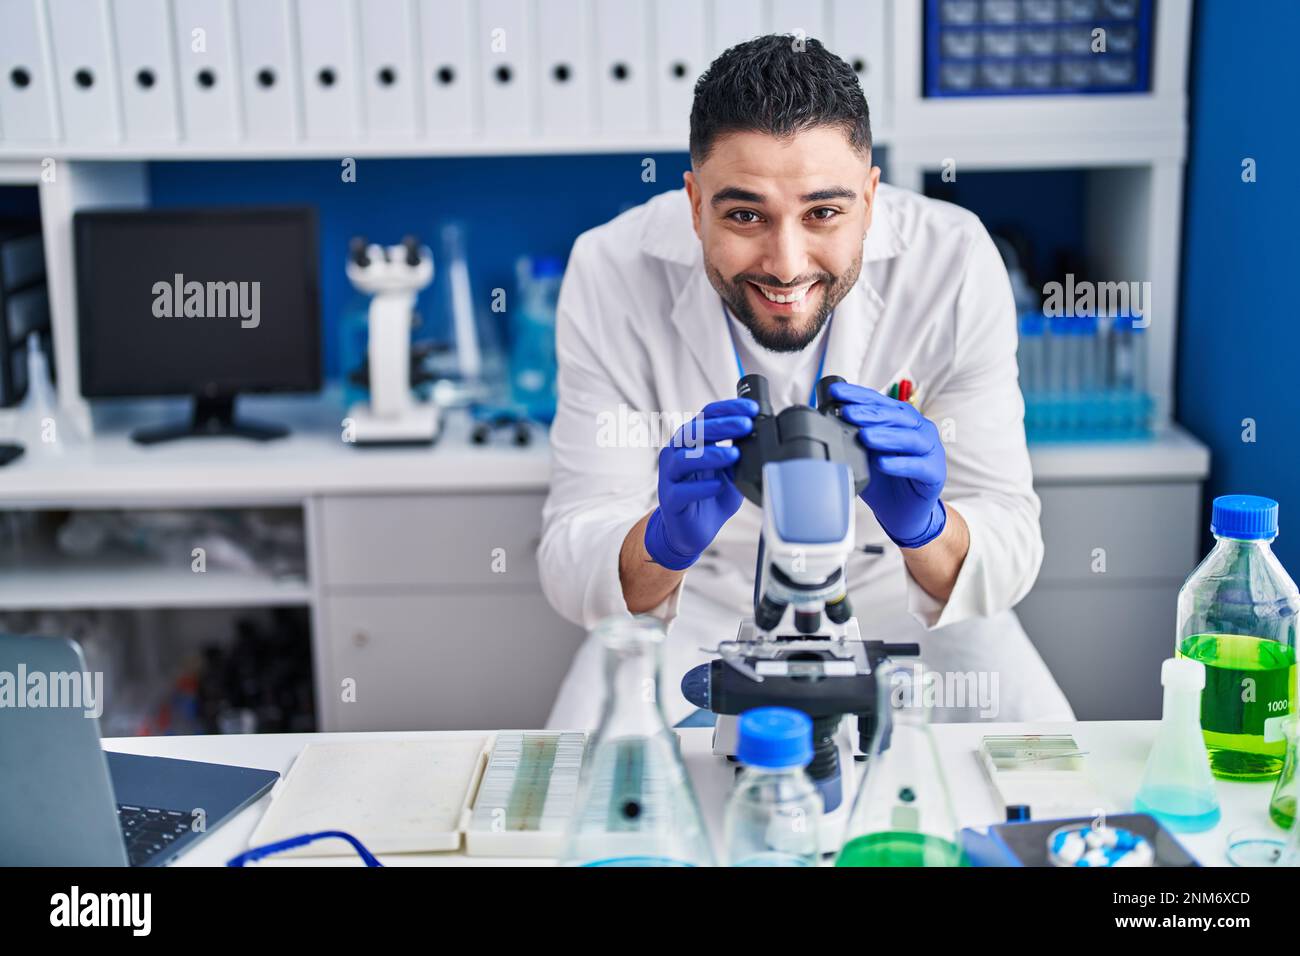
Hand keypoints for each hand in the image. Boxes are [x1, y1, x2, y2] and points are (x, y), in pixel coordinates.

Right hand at [643, 398, 757, 569]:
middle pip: (693, 431)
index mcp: (691, 442)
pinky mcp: (669, 500)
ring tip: (734, 455)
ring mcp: (670, 477)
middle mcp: (677, 454)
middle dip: (721, 426)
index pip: (707, 416)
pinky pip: (681, 490)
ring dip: (710, 454)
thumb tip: (761, 439)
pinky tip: (717, 486)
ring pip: (683, 459)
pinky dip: (700, 487)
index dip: (728, 409)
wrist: (692, 530)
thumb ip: (741, 456)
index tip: (752, 410)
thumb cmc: (710, 496)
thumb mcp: (731, 472)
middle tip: (745, 425)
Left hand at [828, 382, 947, 547]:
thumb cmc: (884, 479)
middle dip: (870, 413)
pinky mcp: (935, 473)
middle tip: (848, 412)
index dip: (857, 395)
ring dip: (885, 436)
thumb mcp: (863, 455)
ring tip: (864, 436)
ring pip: (910, 438)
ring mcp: (930, 450)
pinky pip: (918, 466)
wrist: (901, 512)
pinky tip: (882, 463)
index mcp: (902, 420)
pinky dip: (899, 464)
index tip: (835, 392)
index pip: (879, 402)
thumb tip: (827, 422)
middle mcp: (919, 430)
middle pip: (896, 416)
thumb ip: (853, 438)